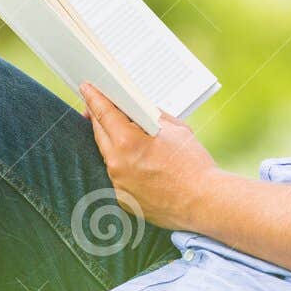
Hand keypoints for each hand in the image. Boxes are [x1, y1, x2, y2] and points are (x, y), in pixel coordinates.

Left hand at [79, 81, 219, 229]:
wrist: (204, 202)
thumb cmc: (194, 165)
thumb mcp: (176, 129)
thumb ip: (154, 116)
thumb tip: (141, 110)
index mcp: (128, 142)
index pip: (104, 113)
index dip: (94, 98)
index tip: (86, 88)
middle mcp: (117, 164)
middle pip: (100, 134)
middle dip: (98, 118)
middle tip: (97, 106)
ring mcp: (119, 184)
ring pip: (108, 156)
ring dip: (112, 142)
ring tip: (119, 132)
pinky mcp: (124, 200)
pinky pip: (118, 176)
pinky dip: (124, 166)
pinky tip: (135, 162)